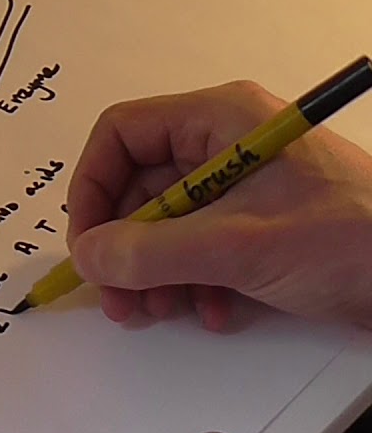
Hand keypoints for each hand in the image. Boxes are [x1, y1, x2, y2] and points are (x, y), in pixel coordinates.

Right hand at [65, 80, 371, 329]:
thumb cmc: (350, 239)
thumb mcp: (236, 245)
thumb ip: (149, 252)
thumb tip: (86, 256)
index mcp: (219, 120)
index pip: (122, 134)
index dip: (93, 187)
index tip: (88, 242)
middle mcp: (223, 146)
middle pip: (137, 187)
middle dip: (122, 247)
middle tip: (118, 297)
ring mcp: (241, 188)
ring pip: (163, 226)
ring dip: (153, 274)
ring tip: (162, 311)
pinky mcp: (257, 227)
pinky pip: (196, 249)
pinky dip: (192, 284)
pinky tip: (213, 313)